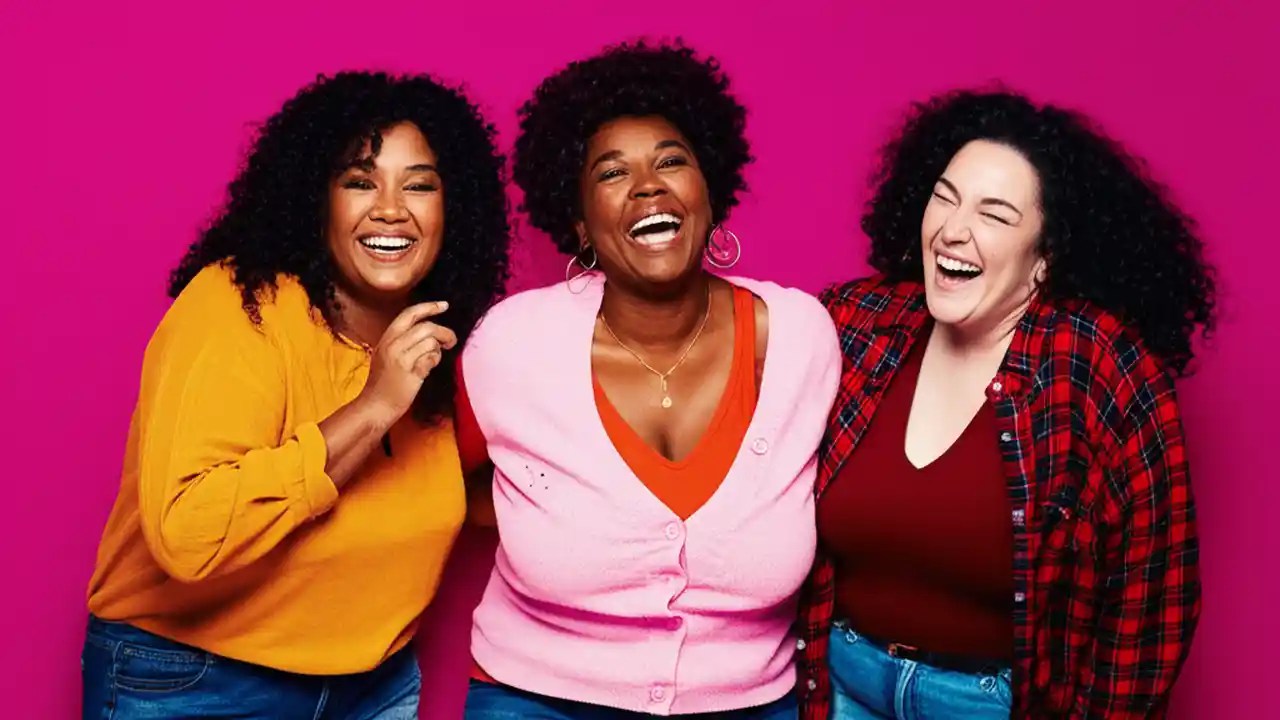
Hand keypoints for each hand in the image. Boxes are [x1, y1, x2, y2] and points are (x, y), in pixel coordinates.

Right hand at [357, 301, 456, 421]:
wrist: (375, 406)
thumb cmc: (383, 383)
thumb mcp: (387, 356)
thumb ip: (404, 342)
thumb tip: (430, 334)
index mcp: (386, 338)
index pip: (409, 314)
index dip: (429, 307)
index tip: (444, 305)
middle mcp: (392, 345)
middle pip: (426, 327)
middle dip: (444, 332)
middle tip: (450, 341)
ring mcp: (401, 358)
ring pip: (431, 342)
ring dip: (437, 351)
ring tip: (432, 360)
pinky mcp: (410, 372)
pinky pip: (431, 359)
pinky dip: (434, 362)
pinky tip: (427, 370)